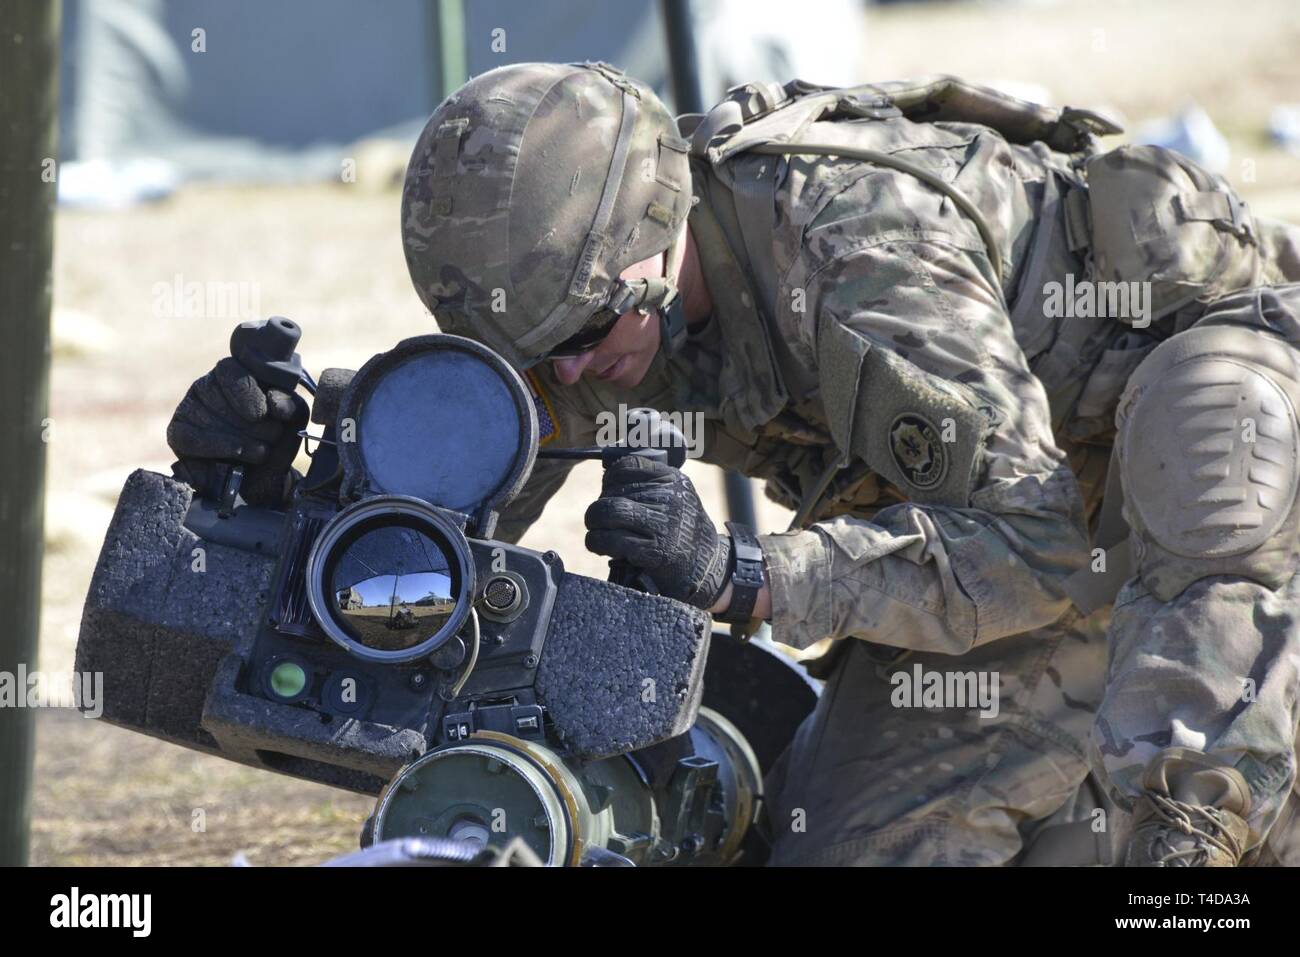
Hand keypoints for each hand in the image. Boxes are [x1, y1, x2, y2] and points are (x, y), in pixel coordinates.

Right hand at [166, 356, 308, 506]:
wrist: (267, 473)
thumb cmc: (277, 438)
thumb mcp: (292, 418)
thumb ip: (289, 403)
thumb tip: (273, 402)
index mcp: (234, 374)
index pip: (229, 370)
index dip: (247, 394)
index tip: (263, 414)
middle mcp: (207, 386)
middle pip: (216, 395)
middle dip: (251, 423)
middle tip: (269, 438)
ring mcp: (190, 408)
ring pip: (205, 417)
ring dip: (239, 438)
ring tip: (259, 450)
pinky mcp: (178, 433)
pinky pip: (190, 438)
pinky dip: (218, 448)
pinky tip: (238, 454)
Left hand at [584, 455, 730, 608]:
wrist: (707, 567)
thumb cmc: (682, 532)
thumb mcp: (677, 497)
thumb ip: (650, 485)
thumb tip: (606, 478)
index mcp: (674, 480)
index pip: (628, 466)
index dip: (609, 479)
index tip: (607, 492)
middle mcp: (671, 498)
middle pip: (613, 492)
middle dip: (599, 508)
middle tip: (598, 520)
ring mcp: (664, 524)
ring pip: (609, 511)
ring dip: (594, 523)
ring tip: (596, 531)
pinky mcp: (655, 550)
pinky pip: (611, 539)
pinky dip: (597, 542)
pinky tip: (599, 546)